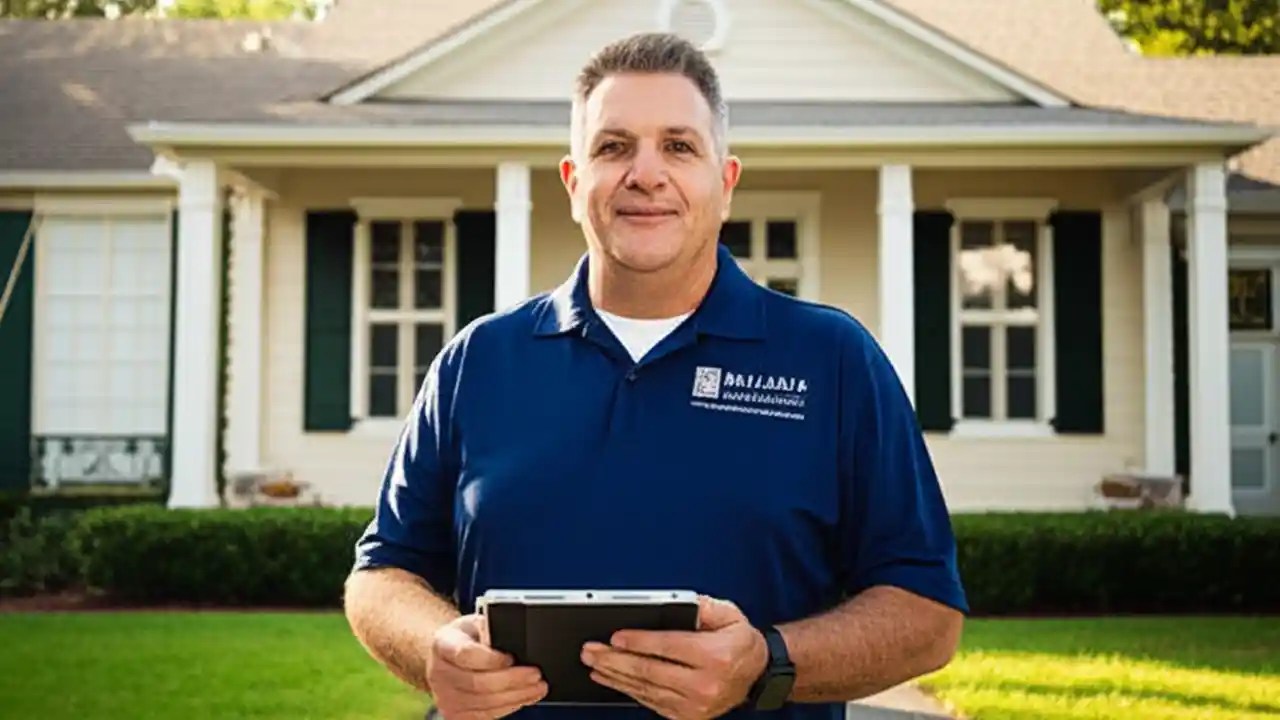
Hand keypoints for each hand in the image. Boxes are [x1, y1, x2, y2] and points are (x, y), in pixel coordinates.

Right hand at [426, 613, 547, 718]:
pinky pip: (485, 715)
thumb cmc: (467, 638)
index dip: (491, 659)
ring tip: (537, 687)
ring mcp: (445, 697)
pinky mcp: (455, 715)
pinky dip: (509, 706)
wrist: (447, 658)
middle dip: (511, 680)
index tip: (512, 658)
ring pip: (484, 703)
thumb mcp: (477, 622)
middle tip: (535, 674)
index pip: (465, 654)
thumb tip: (514, 636)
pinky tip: (523, 697)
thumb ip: (492, 628)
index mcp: (443, 644)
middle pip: (477, 683)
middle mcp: (439, 673)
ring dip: (515, 696)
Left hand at [581, 595, 768, 718]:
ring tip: (593, 663)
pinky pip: (651, 702)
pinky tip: (611, 679)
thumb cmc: (740, 642)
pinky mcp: (687, 716)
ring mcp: (695, 705)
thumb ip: (703, 606)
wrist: (757, 676)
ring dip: (615, 676)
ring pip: (646, 689)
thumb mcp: (729, 615)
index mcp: (716, 656)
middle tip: (592, 650)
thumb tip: (677, 601)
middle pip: (650, 671)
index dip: (639, 641)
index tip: (615, 637)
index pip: (669, 647)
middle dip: (615, 660)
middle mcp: (705, 684)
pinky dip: (628, 690)